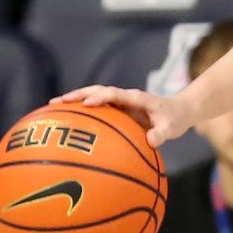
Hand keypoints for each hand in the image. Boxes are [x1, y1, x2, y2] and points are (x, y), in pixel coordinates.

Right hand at [53, 86, 186, 146]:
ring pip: (94, 97)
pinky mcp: (118, 110)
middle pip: (97, 91)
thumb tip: (150, 141)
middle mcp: (125, 97)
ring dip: (75, 100)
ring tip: (53, 107)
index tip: (87, 103)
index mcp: (136, 98)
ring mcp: (120, 103)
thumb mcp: (172, 127)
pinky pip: (97, 109)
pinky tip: (67, 121)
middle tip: (58, 102)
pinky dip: (81, 111)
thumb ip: (162, 133)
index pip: (115, 94)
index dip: (101, 97)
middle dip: (78, 95)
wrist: (179, 111)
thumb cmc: (176, 118)